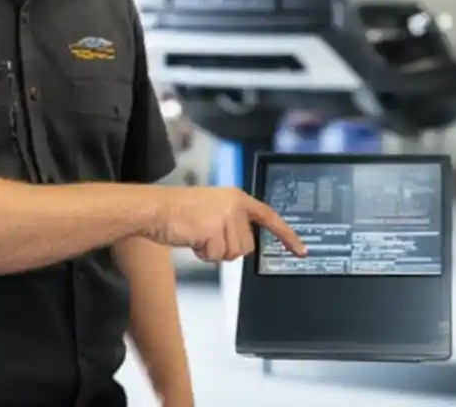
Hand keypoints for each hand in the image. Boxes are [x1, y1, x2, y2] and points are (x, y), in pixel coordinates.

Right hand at [149, 187, 305, 262]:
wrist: (155, 209)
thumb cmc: (178, 211)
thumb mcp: (213, 209)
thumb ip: (233, 222)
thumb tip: (245, 245)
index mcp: (237, 197)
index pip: (269, 217)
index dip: (286, 236)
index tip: (300, 250)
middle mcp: (235, 205)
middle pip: (246, 246)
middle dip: (226, 247)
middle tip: (206, 234)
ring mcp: (225, 217)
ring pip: (232, 254)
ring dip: (213, 251)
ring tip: (197, 234)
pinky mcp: (214, 230)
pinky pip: (216, 256)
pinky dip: (202, 254)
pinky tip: (192, 238)